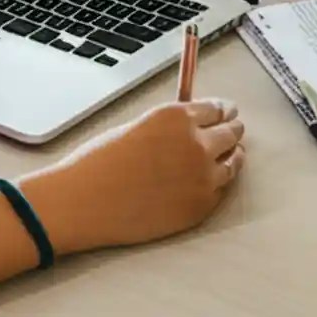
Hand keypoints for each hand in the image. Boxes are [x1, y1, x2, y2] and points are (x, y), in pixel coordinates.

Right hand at [21, 100, 245, 255]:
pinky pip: (220, 191)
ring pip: (233, 162)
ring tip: (229, 156)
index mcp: (178, 117)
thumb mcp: (136, 126)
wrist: (83, 202)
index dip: (224, 110)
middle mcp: (196, 144)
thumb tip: (192, 126)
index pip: (218, 108)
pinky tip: (207, 182)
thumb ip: (170, 125)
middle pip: (232, 133)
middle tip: (231, 131)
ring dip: (231, 157)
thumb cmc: (99, 164)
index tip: (227, 112)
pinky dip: (216, 185)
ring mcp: (202, 178)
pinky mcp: (200, 207)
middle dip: (231, 130)